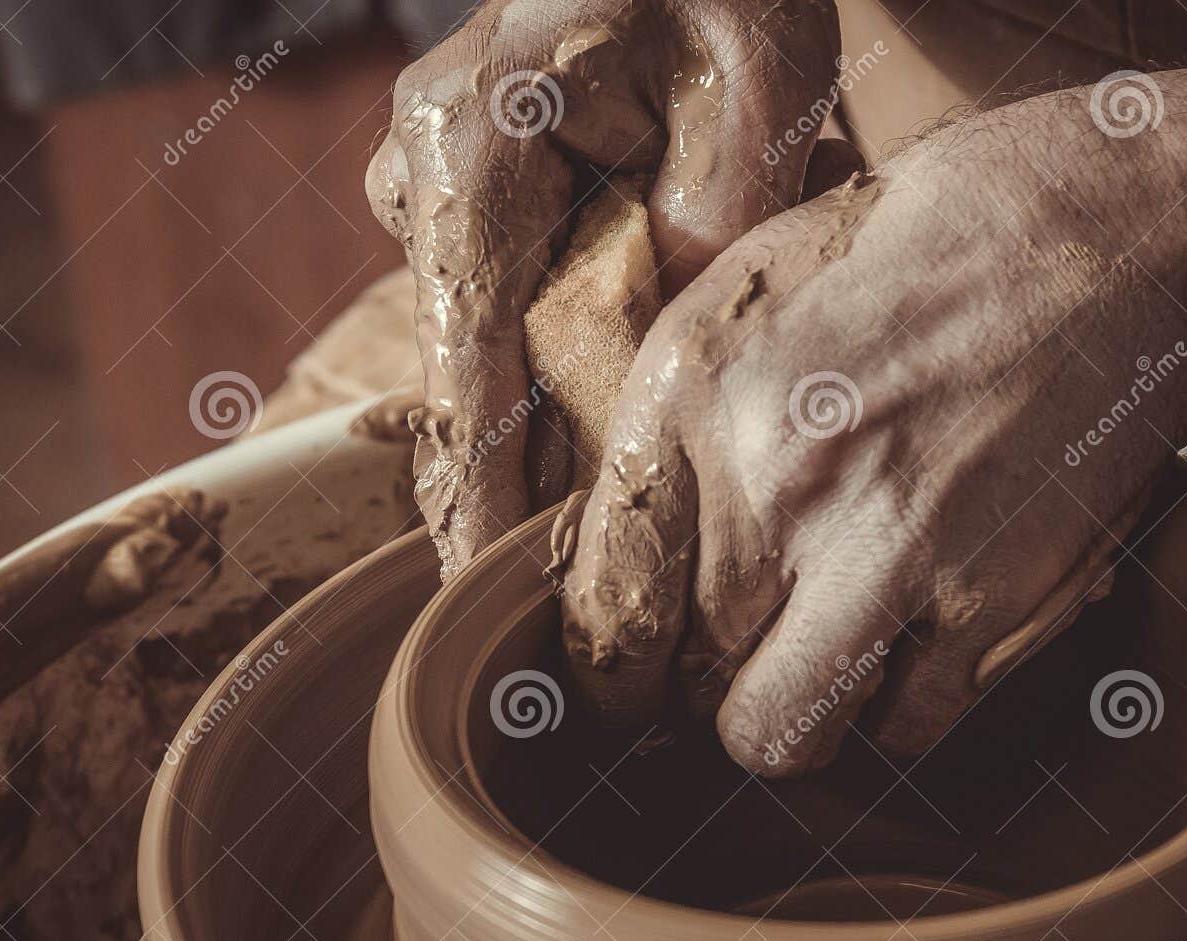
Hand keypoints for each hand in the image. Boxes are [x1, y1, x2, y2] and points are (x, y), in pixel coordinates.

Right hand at [364, 0, 844, 577]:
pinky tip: (592, 422)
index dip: (476, 483)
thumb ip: (704, 232)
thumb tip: (649, 374)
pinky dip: (546, 367)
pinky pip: (497, 308)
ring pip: (481, 348)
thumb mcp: (756, 90)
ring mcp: (437, 182)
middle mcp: (431, 174)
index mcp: (477, 148)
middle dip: (509, 479)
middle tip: (547, 605)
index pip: (468, 358)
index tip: (474, 587)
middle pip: (465, 370)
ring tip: (586, 522)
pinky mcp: (465, 193)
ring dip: (538, 426)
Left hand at [559, 86, 1186, 775]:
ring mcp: (881, 547)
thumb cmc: (927, 250)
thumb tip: (622, 538)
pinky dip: (902, 702)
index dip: (609, 668)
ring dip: (792, 713)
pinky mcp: (985, 597)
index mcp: (696, 392)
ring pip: (780, 735)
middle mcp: (775, 480)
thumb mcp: (754, 280)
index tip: (629, 680)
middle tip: (738, 654)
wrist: (1116, 241)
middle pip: (684, 679)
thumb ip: (677, 415)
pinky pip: (904, 724)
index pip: (605, 601)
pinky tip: (914, 635)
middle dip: (702, 683)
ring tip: (820, 659)